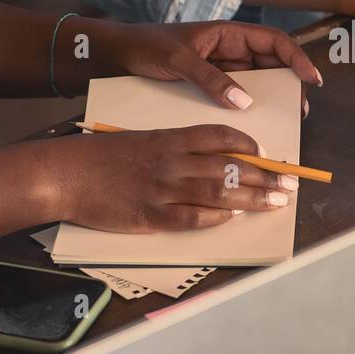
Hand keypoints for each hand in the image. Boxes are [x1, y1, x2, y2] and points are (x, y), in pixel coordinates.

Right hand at [48, 125, 294, 231]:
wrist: (64, 173)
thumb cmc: (101, 156)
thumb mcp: (142, 140)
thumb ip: (175, 147)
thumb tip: (210, 158)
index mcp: (169, 138)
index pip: (220, 136)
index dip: (249, 145)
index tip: (268, 154)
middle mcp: (172, 161)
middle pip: (230, 166)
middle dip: (266, 175)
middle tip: (290, 183)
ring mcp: (162, 189)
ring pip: (220, 191)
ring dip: (253, 197)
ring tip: (277, 202)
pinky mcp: (151, 216)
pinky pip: (193, 217)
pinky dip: (216, 217)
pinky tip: (233, 217)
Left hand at [101, 20, 322, 114]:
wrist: (117, 56)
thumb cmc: (147, 46)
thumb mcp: (179, 60)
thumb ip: (211, 79)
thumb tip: (244, 102)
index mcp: (228, 34)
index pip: (274, 42)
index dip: (297, 58)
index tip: (310, 79)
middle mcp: (231, 50)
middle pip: (272, 64)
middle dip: (290, 84)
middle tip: (300, 110)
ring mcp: (223, 69)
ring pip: (258, 82)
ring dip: (273, 99)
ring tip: (285, 120)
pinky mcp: (212, 86)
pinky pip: (238, 96)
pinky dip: (250, 109)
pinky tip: (255, 125)